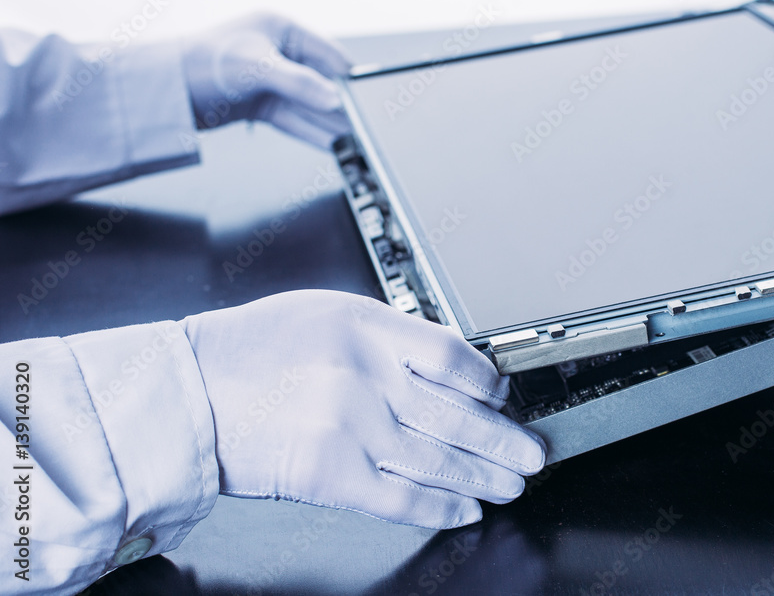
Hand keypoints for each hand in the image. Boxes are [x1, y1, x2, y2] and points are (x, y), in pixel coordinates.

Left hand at [181, 13, 351, 149]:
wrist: (162, 91)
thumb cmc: (199, 62)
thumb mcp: (257, 68)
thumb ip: (300, 85)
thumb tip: (334, 99)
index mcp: (281, 29)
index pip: (328, 54)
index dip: (347, 77)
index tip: (365, 99)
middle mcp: (278, 53)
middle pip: (321, 82)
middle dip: (340, 105)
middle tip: (362, 125)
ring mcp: (269, 82)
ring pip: (308, 105)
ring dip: (328, 124)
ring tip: (352, 140)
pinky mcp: (259, 106)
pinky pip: (293, 120)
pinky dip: (311, 132)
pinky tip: (330, 144)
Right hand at [181, 290, 545, 528]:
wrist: (191, 392)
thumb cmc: (253, 349)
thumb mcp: (327, 312)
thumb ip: (389, 332)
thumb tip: (450, 363)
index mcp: (367, 329)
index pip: (455, 356)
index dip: (492, 382)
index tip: (504, 396)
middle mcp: (366, 377)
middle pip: (460, 415)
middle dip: (506, 442)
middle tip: (532, 453)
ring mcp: (352, 429)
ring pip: (441, 461)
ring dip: (485, 478)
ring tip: (512, 485)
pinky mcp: (333, 476)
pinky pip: (403, 498)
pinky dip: (441, 508)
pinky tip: (465, 510)